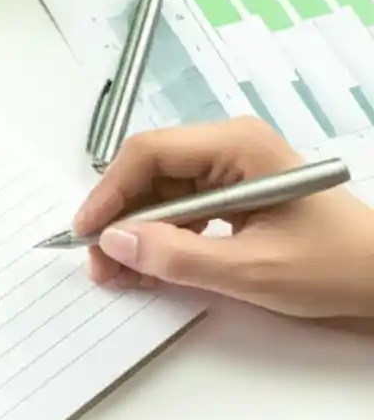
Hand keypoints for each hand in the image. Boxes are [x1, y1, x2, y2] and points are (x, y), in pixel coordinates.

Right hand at [75, 117, 373, 317]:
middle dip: (119, 217)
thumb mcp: (252, 270)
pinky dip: (160, 237)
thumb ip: (178, 257)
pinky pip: (182, 208)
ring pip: (160, 192)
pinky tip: (147, 267)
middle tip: (98, 263)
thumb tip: (114, 243)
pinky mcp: (234, 194)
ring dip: (135, 231)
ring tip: (118, 273)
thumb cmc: (334, 267)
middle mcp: (230, 148)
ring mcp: (232, 170)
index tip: (86, 232)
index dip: (109, 193)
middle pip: (150, 171)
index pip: (150, 154)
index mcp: (238, 146)